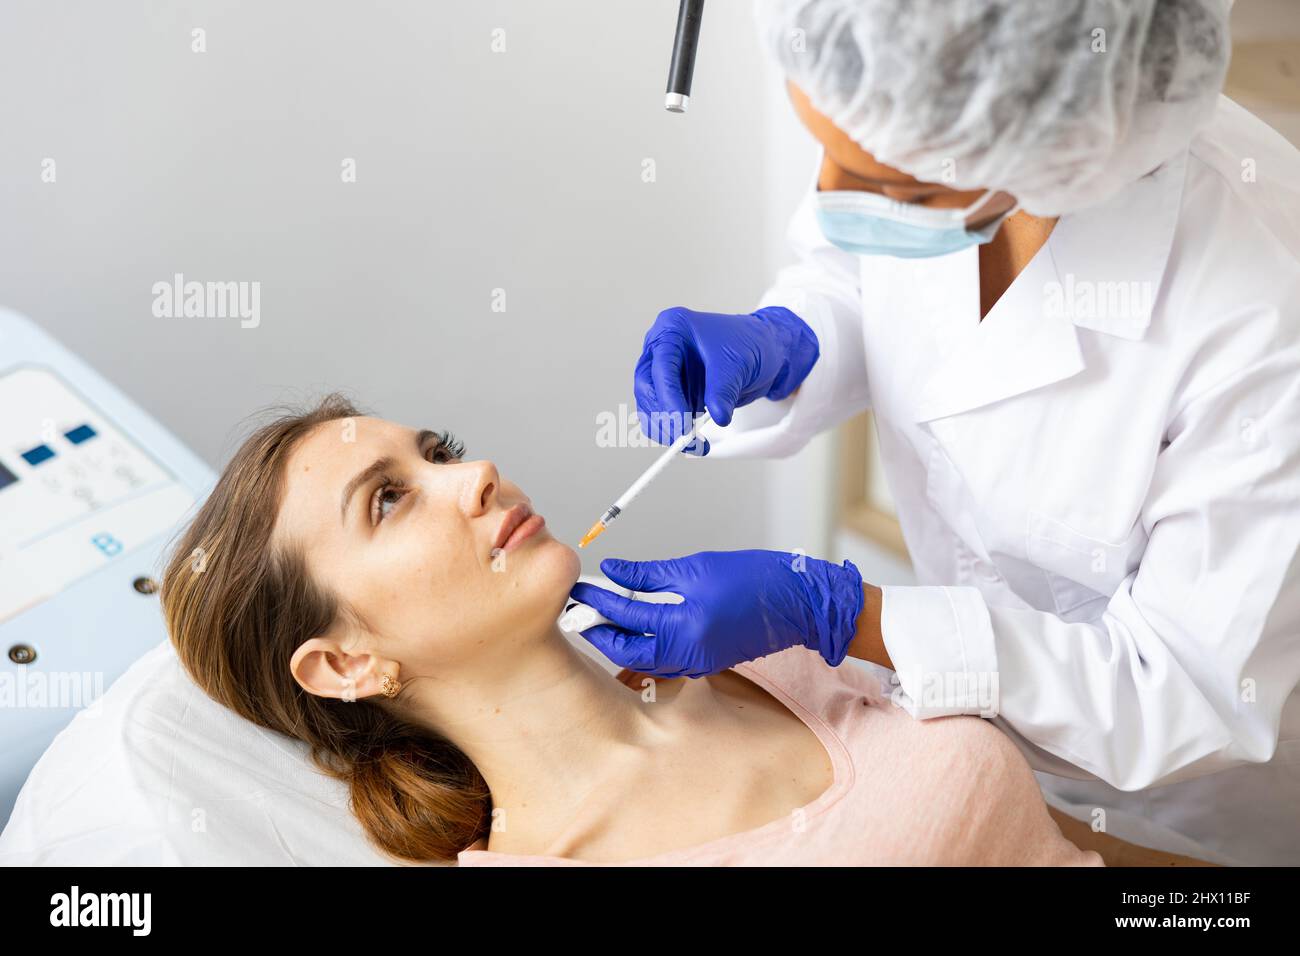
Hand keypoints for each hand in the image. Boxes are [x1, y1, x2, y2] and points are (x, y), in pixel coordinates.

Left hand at [567, 550, 863, 676]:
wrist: (797, 602)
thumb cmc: (754, 578)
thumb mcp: (696, 567)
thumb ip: (649, 574)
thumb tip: (614, 571)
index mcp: (686, 625)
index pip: (627, 615)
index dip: (599, 600)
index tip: (581, 588)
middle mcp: (689, 652)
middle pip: (627, 650)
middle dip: (601, 631)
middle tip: (583, 610)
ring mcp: (698, 662)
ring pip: (643, 659)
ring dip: (619, 639)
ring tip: (603, 616)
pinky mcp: (705, 663)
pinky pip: (663, 660)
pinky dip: (643, 645)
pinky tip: (634, 626)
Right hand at [633, 306, 818, 454]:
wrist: (764, 352)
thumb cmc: (750, 343)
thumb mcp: (738, 364)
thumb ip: (724, 390)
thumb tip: (718, 416)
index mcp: (672, 329)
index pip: (661, 367)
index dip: (668, 398)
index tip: (682, 424)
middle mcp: (661, 348)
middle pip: (647, 388)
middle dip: (663, 417)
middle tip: (683, 439)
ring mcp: (663, 371)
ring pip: (649, 406)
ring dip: (666, 429)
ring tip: (694, 444)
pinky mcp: (672, 391)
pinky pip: (662, 416)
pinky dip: (673, 431)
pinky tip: (693, 440)